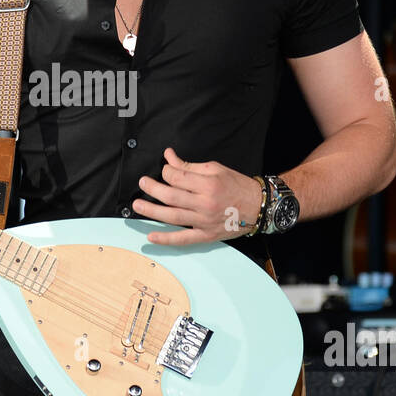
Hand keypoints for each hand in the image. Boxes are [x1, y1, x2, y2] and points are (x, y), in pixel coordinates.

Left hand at [131, 147, 264, 245]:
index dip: (166, 171)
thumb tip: (169, 156)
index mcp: (208, 184)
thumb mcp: (215, 169)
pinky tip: (151, 237)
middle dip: (152, 188)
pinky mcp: (206, 235)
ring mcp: (204, 221)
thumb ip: (189, 165)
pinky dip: (166, 239)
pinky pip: (183, 239)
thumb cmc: (237, 185)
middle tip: (142, 183)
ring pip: (172, 216)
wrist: (258, 206)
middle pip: (171, 196)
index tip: (164, 170)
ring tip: (137, 205)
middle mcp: (205, 203)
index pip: (177, 177)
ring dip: (152, 211)